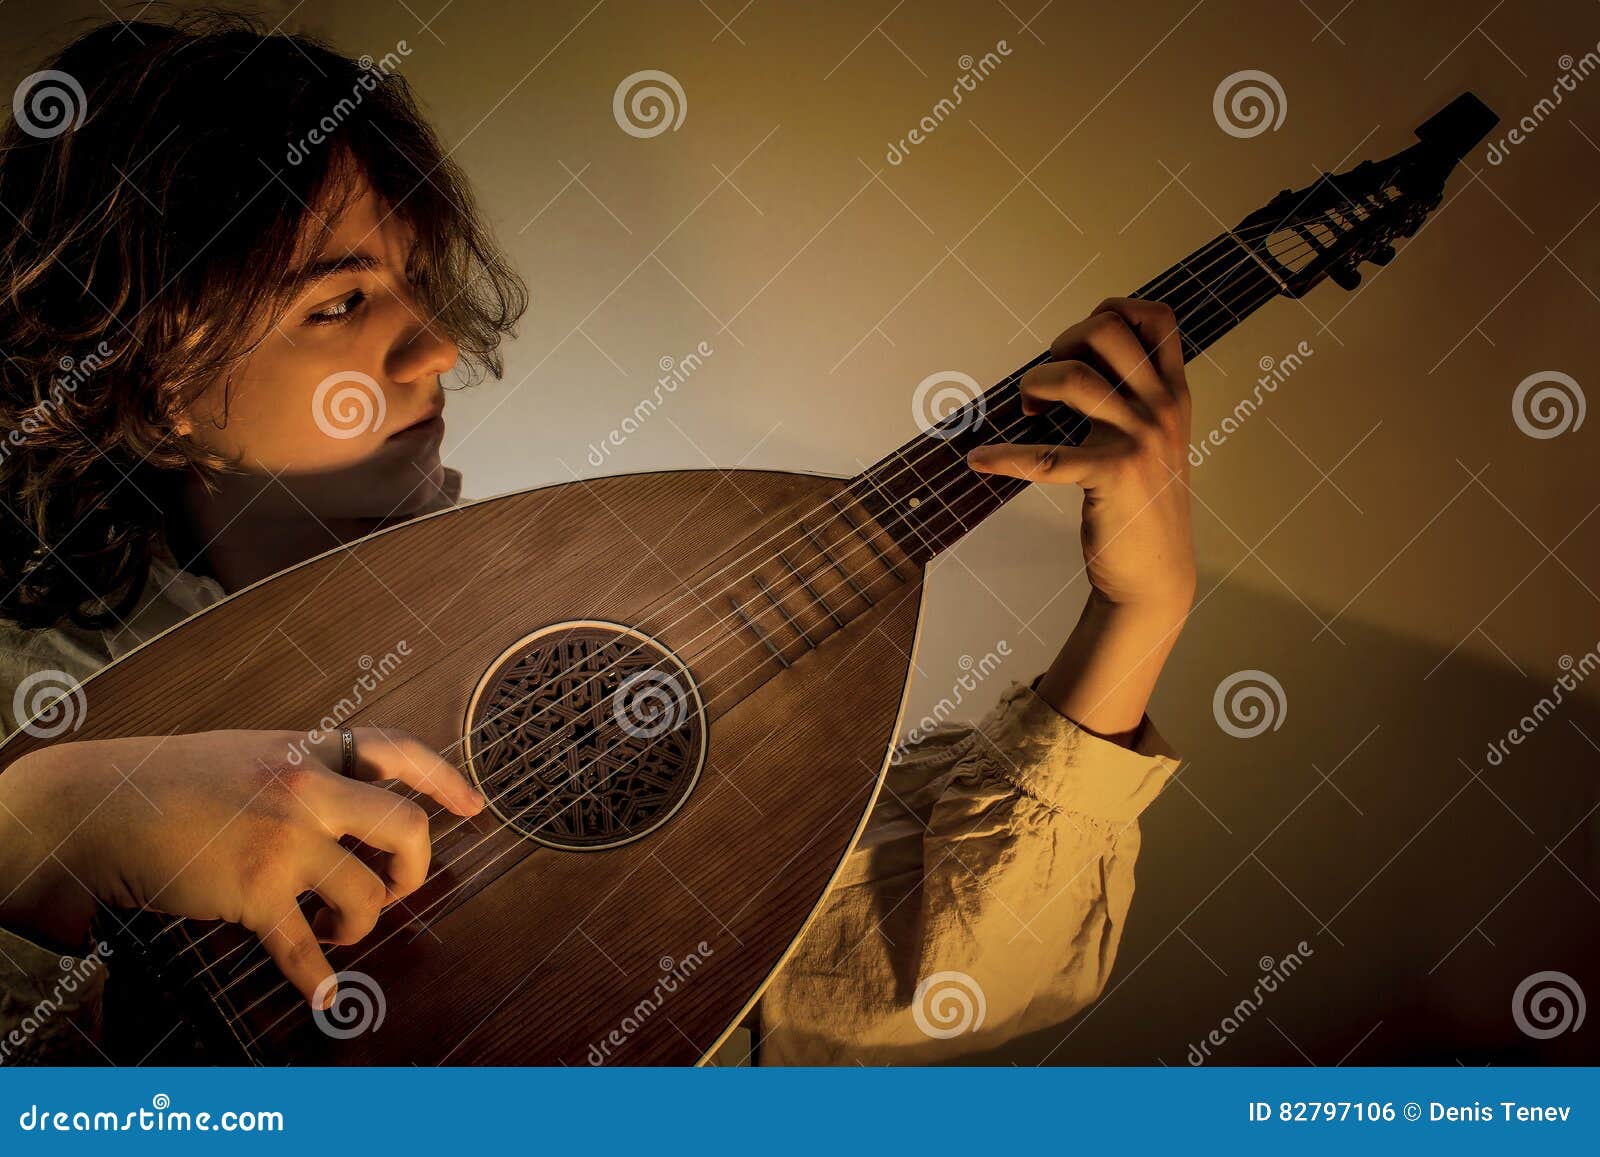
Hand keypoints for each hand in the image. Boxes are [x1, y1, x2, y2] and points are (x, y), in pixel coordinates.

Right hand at [0, 727, 484, 1006]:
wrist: (99, 806)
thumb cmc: (173, 780)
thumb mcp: (253, 752)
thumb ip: (307, 771)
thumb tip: (355, 808)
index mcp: (310, 748)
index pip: (399, 751)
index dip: (445, 779)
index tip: (473, 807)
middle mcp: (308, 788)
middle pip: (407, 826)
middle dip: (417, 866)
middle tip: (398, 884)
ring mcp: (285, 840)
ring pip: (368, 894)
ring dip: (363, 922)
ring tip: (337, 927)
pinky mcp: (256, 892)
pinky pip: (305, 947)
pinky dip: (319, 978)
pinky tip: (325, 997)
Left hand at [966, 297, 1196, 617]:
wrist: (1155, 573)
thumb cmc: (1144, 501)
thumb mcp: (1157, 439)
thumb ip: (1135, 396)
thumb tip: (1083, 357)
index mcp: (1174, 393)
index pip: (1157, 318)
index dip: (1112, 310)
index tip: (1081, 342)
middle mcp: (1162, 408)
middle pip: (1108, 330)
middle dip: (1063, 341)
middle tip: (1049, 379)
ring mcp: (1139, 440)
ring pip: (1074, 378)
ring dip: (1034, 385)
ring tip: (1028, 411)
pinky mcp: (1111, 476)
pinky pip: (1044, 457)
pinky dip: (1002, 456)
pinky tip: (978, 460)